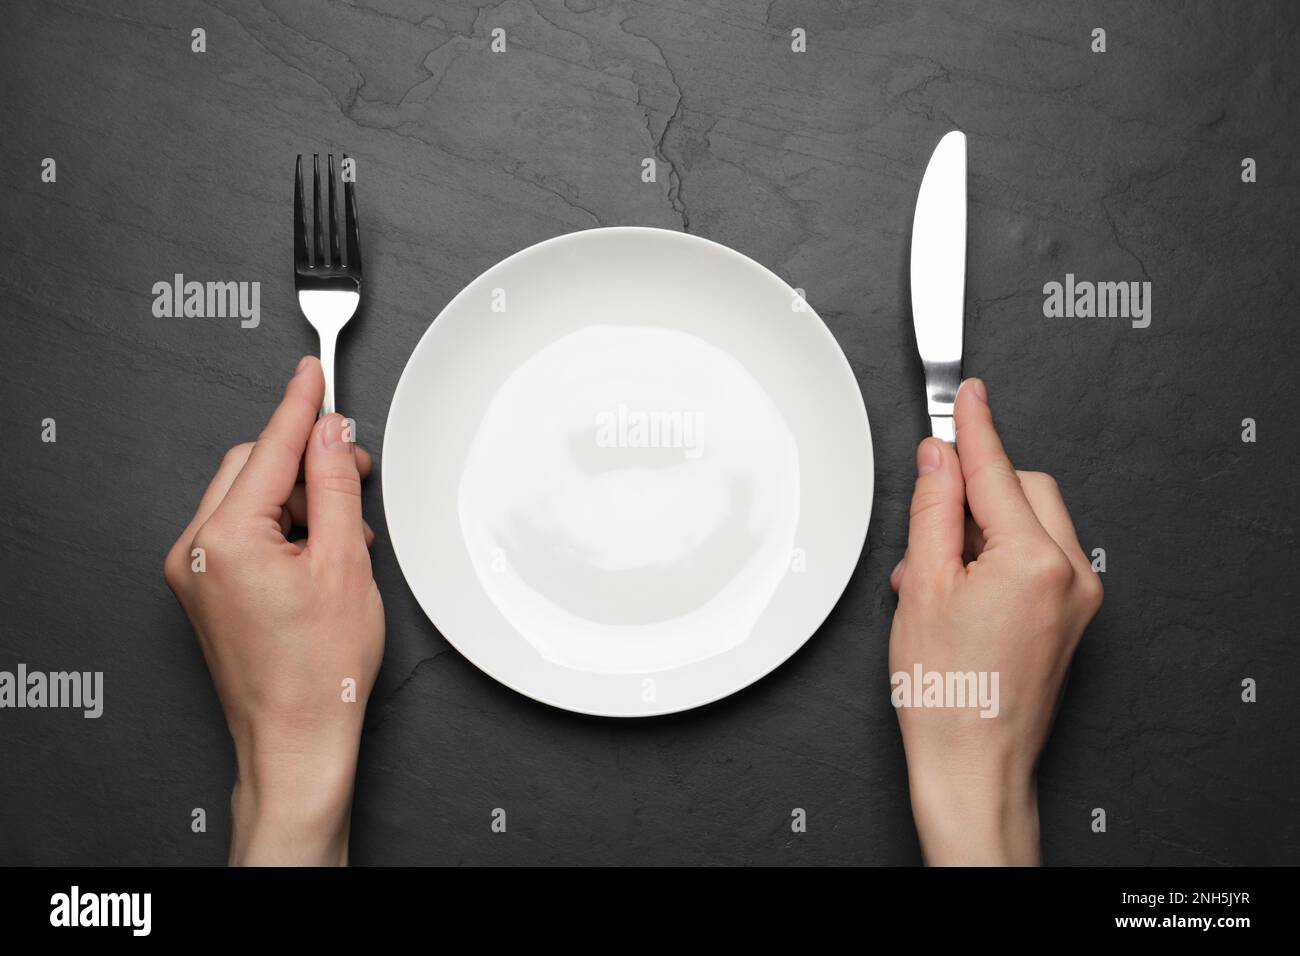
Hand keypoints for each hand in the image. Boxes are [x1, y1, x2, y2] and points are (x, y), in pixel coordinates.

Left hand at [164, 357, 383, 865]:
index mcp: (225, 539)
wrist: (297, 738)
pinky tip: (321, 551)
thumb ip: (336, 487)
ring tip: (346, 533)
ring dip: (299, 498)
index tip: (312, 371)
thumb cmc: (321, 671)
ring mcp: (193, 572)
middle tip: (355, 466)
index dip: (299, 406)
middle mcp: (195, 551)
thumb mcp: (345, 563)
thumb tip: (330, 436)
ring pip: (249, 497)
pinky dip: (283, 527)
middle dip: (305, 460)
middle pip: (252, 467)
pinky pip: (242, 531)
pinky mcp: (204, 589)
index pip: (269, 449)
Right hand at [888, 378, 1102, 864]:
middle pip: (1024, 489)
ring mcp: (1078, 598)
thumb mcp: (922, 586)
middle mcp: (1071, 573)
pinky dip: (999, 556)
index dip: (975, 427)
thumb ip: (933, 509)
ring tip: (932, 574)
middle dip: (976, 490)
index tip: (970, 393)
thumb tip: (939, 457)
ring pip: (1032, 522)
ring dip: (983, 527)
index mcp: (1034, 560)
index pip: (997, 471)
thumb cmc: (945, 692)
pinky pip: (1039, 558)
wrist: (974, 763)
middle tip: (927, 517)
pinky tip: (957, 589)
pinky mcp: (1073, 617)